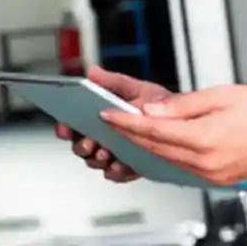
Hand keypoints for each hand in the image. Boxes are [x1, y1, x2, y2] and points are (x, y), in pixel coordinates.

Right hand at [54, 66, 171, 182]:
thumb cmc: (156, 105)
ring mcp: (113, 154)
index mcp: (100, 117)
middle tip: (90, 141)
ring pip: (95, 161)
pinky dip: (117, 171)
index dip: (65, 127)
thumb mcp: (135, 88)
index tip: (66, 126)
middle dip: (82, 145)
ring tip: (106, 152)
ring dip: (98, 158)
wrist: (181, 122)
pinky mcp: (127, 168)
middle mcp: (102, 137)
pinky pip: (116, 174)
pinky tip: (121, 164)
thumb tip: (93, 73)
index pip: (73, 124)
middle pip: (80, 146)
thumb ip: (113, 82)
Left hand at [100, 84, 246, 186]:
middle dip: (129, 134)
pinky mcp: (216, 179)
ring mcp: (210, 174)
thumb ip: (181, 105)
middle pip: (154, 148)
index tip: (107, 115)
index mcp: (203, 139)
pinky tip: (157, 144)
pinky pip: (181, 167)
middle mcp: (205, 162)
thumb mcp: (219, 95)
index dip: (126, 122)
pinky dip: (165, 154)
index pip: (153, 131)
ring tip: (127, 131)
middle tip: (109, 121)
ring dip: (145, 146)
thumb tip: (150, 110)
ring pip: (166, 159)